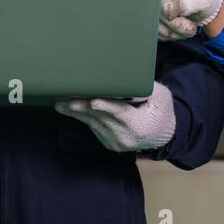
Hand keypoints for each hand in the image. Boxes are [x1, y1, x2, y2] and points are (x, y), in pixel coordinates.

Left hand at [54, 81, 176, 152]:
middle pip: (102, 119)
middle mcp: (126, 137)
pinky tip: (70, 108)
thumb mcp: (160, 97)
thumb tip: (124, 79)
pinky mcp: (109, 143)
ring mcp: (116, 142)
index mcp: (141, 125)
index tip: (93, 101)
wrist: (162, 133)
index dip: (106, 107)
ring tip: (60, 102)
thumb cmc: (160, 109)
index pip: (121, 114)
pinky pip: (94, 128)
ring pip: (93, 124)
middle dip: (82, 108)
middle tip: (64, 99)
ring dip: (76, 113)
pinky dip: (82, 117)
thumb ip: (144, 89)